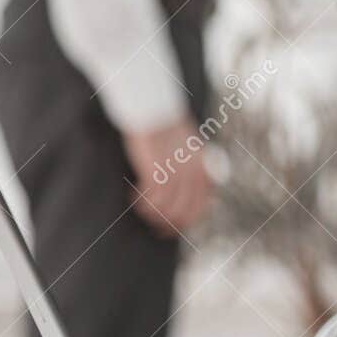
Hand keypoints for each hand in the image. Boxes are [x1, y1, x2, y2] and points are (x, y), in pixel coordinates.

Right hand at [123, 116, 210, 237]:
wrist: (154, 107)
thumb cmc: (166, 126)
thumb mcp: (188, 149)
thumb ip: (191, 171)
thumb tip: (183, 196)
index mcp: (204, 171)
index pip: (199, 210)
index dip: (183, 224)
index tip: (167, 228)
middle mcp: (194, 175)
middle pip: (183, 215)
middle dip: (166, 225)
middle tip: (150, 224)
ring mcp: (177, 174)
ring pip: (166, 211)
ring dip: (150, 213)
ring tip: (138, 205)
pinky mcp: (158, 170)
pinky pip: (152, 200)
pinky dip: (141, 203)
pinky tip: (131, 194)